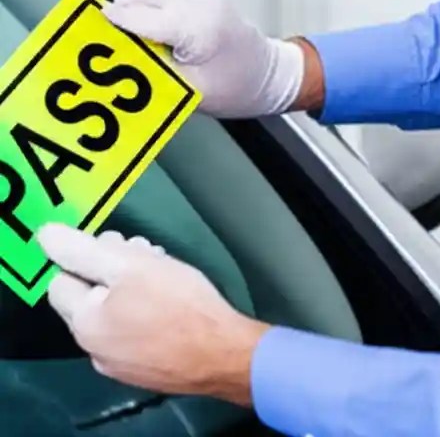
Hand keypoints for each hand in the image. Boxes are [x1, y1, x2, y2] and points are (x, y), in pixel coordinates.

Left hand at [36, 224, 269, 404]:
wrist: (224, 355)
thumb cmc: (179, 305)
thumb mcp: (131, 266)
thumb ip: (83, 251)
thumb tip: (45, 235)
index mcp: (83, 322)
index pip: (62, 279)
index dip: (88, 257)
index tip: (121, 246)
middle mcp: (92, 349)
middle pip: (89, 299)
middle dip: (112, 272)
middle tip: (148, 255)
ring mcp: (120, 366)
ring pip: (113, 318)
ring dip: (130, 293)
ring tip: (165, 278)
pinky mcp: (145, 374)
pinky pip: (133, 338)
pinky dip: (144, 318)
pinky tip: (172, 310)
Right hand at [103, 0, 306, 117]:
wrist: (273, 76)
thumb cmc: (236, 89)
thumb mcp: (188, 90)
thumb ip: (151, 68)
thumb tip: (116, 55)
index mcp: (197, 27)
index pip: (140, 16)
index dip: (114, 24)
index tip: (93, 32)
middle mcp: (199, 2)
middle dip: (121, 14)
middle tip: (114, 42)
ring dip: (136, 9)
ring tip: (138, 40)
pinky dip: (150, 7)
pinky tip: (156, 32)